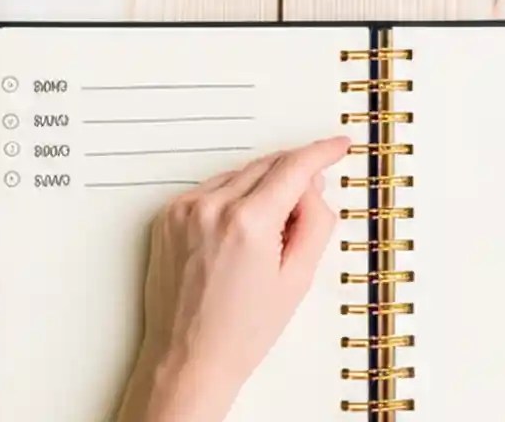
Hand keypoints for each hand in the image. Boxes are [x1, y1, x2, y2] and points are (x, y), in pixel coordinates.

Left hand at [116, 136, 350, 421]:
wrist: (187, 359)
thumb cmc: (239, 332)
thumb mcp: (297, 279)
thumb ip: (314, 222)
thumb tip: (313, 187)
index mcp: (247, 223)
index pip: (294, 167)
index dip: (321, 152)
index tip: (337, 146)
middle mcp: (210, 208)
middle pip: (266, 166)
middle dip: (293, 176)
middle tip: (307, 207)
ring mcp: (183, 210)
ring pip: (238, 175)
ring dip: (261, 189)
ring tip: (266, 239)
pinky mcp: (167, 217)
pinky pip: (211, 190)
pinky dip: (232, 200)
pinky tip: (239, 236)